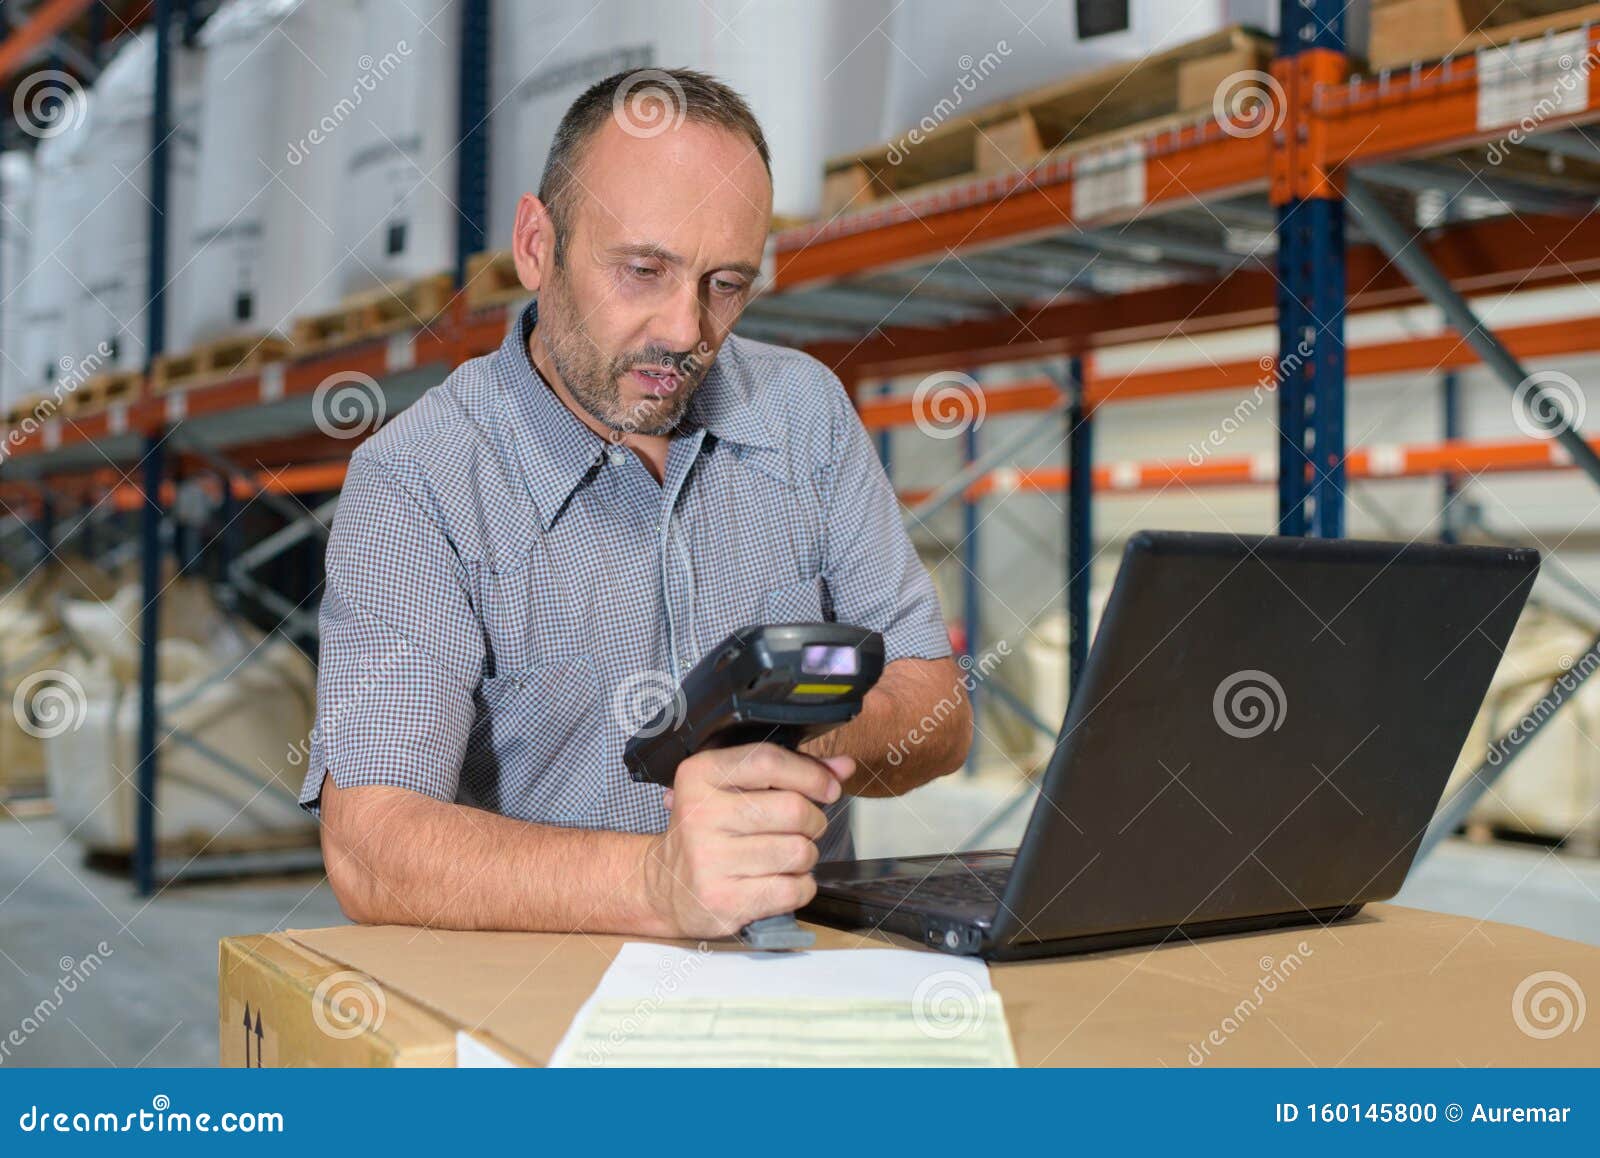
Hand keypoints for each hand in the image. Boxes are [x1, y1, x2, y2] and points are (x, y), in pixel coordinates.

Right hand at [643, 743, 853, 937]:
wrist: (666, 886)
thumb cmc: (710, 831)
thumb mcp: (736, 789)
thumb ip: (791, 772)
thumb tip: (843, 767)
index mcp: (700, 775)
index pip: (769, 761)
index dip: (811, 774)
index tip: (829, 788)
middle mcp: (700, 814)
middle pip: (794, 810)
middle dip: (814, 821)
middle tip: (804, 829)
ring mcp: (708, 860)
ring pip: (799, 852)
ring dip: (806, 857)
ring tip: (786, 857)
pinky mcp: (722, 900)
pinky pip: (793, 890)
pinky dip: (800, 887)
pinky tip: (780, 881)